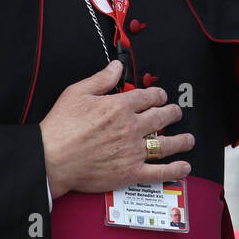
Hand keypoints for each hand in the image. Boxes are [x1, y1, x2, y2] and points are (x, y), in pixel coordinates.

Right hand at [39, 60, 193, 198]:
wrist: (49, 159)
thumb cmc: (59, 128)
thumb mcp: (77, 93)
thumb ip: (101, 79)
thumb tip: (116, 67)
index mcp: (120, 107)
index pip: (149, 96)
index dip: (158, 95)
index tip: (161, 96)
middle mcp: (131, 127)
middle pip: (162, 116)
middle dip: (172, 113)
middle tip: (175, 113)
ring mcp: (133, 150)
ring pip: (166, 143)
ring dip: (181, 140)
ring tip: (188, 139)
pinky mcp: (129, 171)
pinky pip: (158, 171)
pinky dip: (174, 169)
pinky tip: (184, 166)